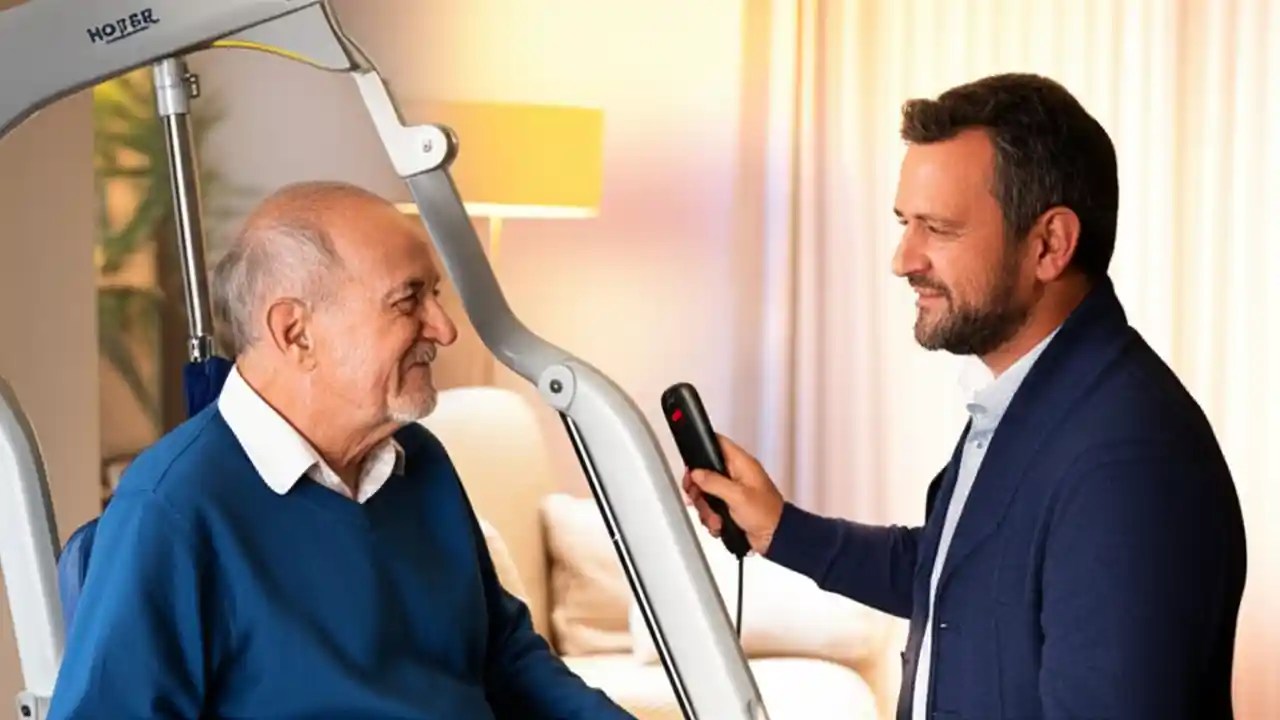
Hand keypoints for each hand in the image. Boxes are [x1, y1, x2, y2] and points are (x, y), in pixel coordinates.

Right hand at [682, 434, 784, 554]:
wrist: (776, 538)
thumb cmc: (767, 514)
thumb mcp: (737, 496)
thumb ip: (714, 482)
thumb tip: (697, 474)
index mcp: (742, 464)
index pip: (718, 443)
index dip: (702, 448)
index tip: (692, 464)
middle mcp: (736, 475)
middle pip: (706, 471)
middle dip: (699, 488)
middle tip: (697, 496)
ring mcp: (733, 492)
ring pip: (706, 493)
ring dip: (706, 508)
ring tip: (714, 517)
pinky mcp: (730, 507)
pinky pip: (711, 508)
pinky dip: (712, 518)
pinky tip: (718, 524)